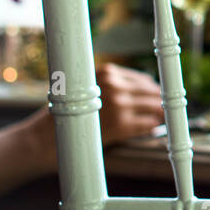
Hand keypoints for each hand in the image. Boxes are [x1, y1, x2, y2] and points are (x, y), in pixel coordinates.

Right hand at [0, 63, 164, 209]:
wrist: (44, 138)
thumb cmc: (65, 114)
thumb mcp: (86, 88)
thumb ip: (111, 87)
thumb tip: (144, 92)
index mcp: (106, 72)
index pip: (142, 79)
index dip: (152, 90)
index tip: (158, 97)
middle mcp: (114, 84)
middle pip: (152, 92)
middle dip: (159, 103)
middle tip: (165, 112)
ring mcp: (119, 104)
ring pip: (153, 108)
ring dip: (158, 116)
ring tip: (159, 122)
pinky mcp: (121, 124)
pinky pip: (147, 125)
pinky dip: (152, 128)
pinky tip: (150, 131)